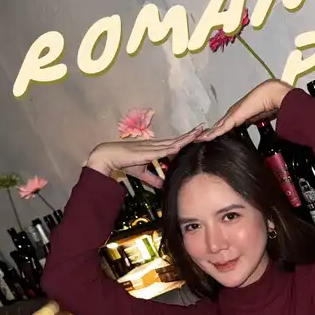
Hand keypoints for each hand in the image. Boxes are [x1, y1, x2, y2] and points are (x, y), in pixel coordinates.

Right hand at [86, 126, 204, 186]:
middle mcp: (156, 144)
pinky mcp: (149, 151)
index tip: (198, 137)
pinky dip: (176, 145)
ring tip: (200, 131)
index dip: (186, 140)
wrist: (109, 156)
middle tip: (205, 129)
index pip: (174, 143)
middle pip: (178, 139)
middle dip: (191, 135)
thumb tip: (162, 185)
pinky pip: (165, 148)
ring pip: (174, 141)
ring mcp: (153, 146)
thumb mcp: (142, 173)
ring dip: (187, 137)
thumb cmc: (123, 162)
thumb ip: (153, 178)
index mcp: (155, 148)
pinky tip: (185, 143)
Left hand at [198, 80, 291, 141]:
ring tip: (198, 140)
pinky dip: (213, 134)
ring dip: (208, 134)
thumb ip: (257, 121)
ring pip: (217, 127)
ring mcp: (233, 114)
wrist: (272, 95)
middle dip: (210, 132)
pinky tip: (206, 139)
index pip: (227, 124)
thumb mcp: (262, 116)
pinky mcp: (234, 117)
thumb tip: (259, 126)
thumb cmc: (271, 103)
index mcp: (240, 113)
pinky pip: (222, 128)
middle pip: (219, 125)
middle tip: (199, 138)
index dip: (219, 130)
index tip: (213, 136)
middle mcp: (234, 113)